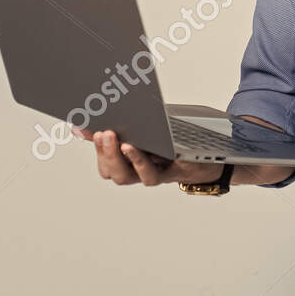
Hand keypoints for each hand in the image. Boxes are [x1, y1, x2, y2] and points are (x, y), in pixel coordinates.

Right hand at [73, 126, 222, 186]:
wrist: (212, 157)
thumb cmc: (178, 141)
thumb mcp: (150, 128)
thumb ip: (124, 126)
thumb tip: (90, 119)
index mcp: (131, 160)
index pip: (105, 161)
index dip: (92, 145)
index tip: (82, 126)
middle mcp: (142, 170)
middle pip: (117, 173)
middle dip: (108, 153)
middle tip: (105, 133)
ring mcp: (160, 172)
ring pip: (136, 177)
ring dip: (129, 160)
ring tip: (125, 142)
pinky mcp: (179, 170)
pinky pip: (163, 171)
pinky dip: (155, 161)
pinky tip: (151, 148)